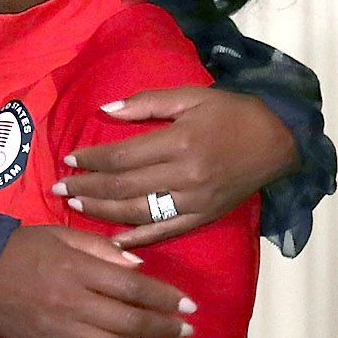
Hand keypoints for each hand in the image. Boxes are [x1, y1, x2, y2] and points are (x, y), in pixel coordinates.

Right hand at [0, 225, 194, 337]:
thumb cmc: (17, 248)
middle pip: (130, 320)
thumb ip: (100, 247)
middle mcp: (73, 302)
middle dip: (164, 328)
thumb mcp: (58, 234)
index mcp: (78, 268)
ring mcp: (58, 331)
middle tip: (186, 331)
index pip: (133, 285)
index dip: (165, 297)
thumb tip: (139, 266)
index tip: (188, 305)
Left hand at [56, 86, 297, 247]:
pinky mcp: (203, 217)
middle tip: (58, 188)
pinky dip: (137, 239)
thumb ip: (146, 103)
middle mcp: (184, 176)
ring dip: (102, 211)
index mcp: (178, 142)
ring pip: (138, 212)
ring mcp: (193, 201)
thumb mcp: (190, 96)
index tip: (70, 159)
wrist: (278, 140)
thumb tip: (105, 111)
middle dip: (87, 187)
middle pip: (123, 186)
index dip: (92, 160)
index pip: (122, 156)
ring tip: (75, 206)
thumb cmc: (231, 113)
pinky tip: (112, 240)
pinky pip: (164, 232)